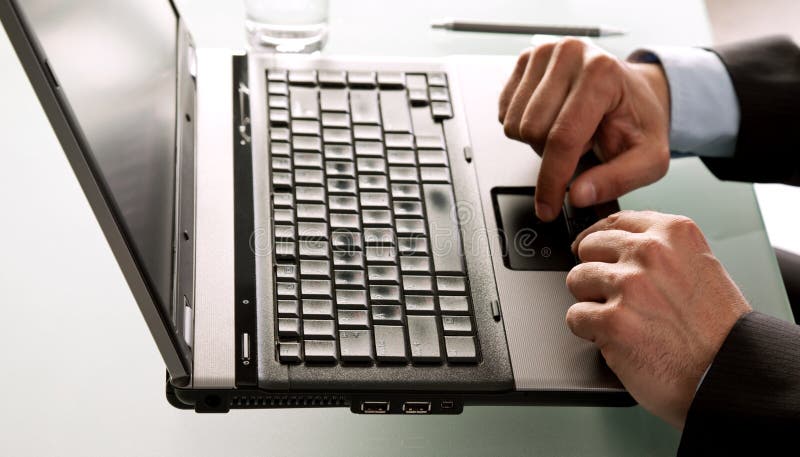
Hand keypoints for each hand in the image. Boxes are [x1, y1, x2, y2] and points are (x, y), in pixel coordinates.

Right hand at [498, 39, 671, 221]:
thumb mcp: (649, 158)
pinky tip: (552, 119)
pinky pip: (505, 114)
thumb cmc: (639, 120)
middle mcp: (570, 55)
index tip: (548, 208)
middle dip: (552, 154)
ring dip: (538, 141)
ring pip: (515, 124)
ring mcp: (543, 53)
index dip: (552, 180)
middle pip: (533, 131)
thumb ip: (617, 180)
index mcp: (602, 72)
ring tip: (569, 131)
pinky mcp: (525, 60)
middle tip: (582, 145)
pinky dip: (525, 128)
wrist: (634, 91)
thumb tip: (579, 196)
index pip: (563, 137)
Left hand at [566, 210, 751, 428]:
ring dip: (590, 302)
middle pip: (588, 247)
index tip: (592, 250)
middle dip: (595, 273)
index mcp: (673, 234)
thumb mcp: (700, 266)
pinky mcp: (612, 321)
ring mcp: (629, 285)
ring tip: (619, 319)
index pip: (614, 222)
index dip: (598, 239)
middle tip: (614, 296)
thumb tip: (618, 245)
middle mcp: (649, 253)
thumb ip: (661, 250)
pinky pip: (575, 316)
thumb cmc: (717, 330)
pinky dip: (589, 332)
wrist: (729, 374)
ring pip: (576, 280)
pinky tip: (615, 338)